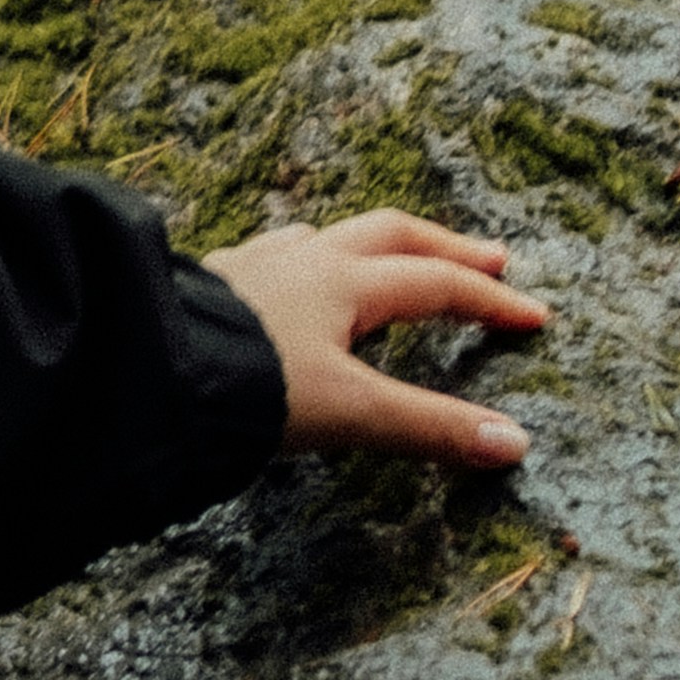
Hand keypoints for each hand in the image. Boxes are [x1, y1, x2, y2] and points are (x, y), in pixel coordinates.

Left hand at [208, 210, 549, 470]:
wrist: (145, 373)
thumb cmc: (246, 390)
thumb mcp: (350, 414)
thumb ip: (429, 428)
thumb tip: (513, 444)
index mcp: (345, 282)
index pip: (438, 284)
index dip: (491, 302)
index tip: (534, 315)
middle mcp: (303, 260)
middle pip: (390, 235)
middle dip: (444, 247)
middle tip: (490, 257)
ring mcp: (253, 265)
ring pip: (325, 238)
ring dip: (370, 245)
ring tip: (390, 258)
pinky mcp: (213, 283)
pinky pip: (273, 256)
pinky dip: (305, 260)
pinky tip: (288, 275)